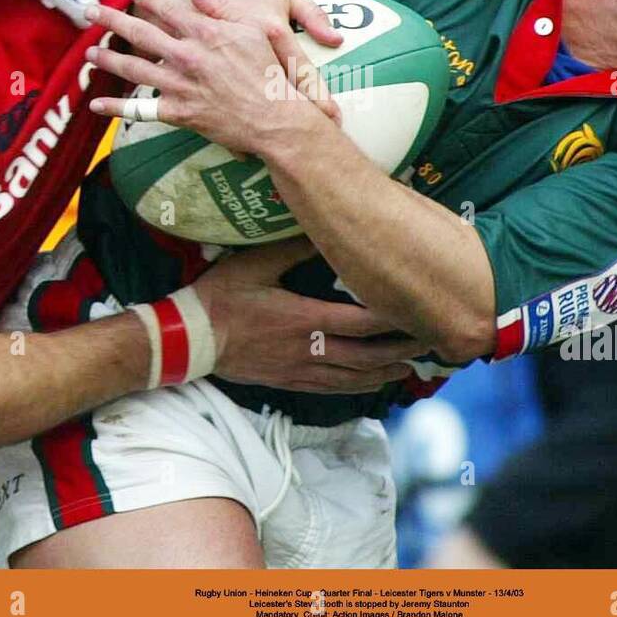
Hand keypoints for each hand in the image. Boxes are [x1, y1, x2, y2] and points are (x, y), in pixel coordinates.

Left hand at [90, 0, 342, 121]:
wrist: (273, 117)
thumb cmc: (268, 74)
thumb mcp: (252, 31)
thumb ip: (220, 12)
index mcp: (204, 33)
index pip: (168, 10)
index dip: (149, 1)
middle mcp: (186, 55)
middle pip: (140, 33)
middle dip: (111, 20)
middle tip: (90, 11)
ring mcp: (179, 85)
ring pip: (133, 68)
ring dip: (107, 59)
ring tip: (89, 53)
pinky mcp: (177, 112)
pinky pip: (140, 109)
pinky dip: (116, 108)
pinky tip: (96, 104)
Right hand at [192, 238, 422, 393]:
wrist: (189, 340)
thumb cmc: (220, 298)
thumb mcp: (255, 263)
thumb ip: (292, 248)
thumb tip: (324, 227)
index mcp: (305, 318)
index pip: (362, 321)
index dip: (394, 320)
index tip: (419, 312)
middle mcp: (308, 348)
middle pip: (366, 355)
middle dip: (401, 350)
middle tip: (428, 343)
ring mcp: (299, 369)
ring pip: (352, 378)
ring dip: (384, 373)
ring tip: (410, 368)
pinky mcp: (288, 382)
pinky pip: (331, 389)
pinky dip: (357, 388)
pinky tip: (370, 385)